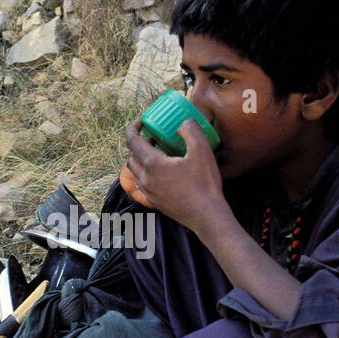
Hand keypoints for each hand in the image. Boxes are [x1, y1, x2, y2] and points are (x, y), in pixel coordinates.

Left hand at [123, 118, 227, 234]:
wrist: (206, 216)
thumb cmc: (204, 183)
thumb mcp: (202, 150)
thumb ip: (190, 130)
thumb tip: (182, 123)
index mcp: (152, 163)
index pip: (132, 141)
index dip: (133, 127)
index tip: (142, 121)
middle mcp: (145, 178)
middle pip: (131, 156)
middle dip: (138, 143)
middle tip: (153, 136)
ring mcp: (148, 192)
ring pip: (135, 171)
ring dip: (141, 158)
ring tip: (158, 152)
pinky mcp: (155, 202)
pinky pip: (143, 183)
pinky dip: (146, 172)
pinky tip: (163, 171)